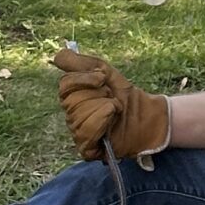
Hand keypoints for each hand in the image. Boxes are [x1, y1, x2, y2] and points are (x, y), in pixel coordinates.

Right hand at [53, 46, 169, 159]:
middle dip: (98, 96)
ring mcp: (77, 133)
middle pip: (72, 101)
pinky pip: (85, 133)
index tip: (102, 78)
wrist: (146, 115)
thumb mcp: (104, 71)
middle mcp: (71, 115)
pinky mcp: (86, 149)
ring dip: (104, 109)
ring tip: (115, 110)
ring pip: (79, 117)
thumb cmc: (123, 94)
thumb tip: (58, 56)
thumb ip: (80, 63)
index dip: (84, 80)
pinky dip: (102, 122)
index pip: (64, 85)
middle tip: (111, 97)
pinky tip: (112, 121)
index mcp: (72, 96)